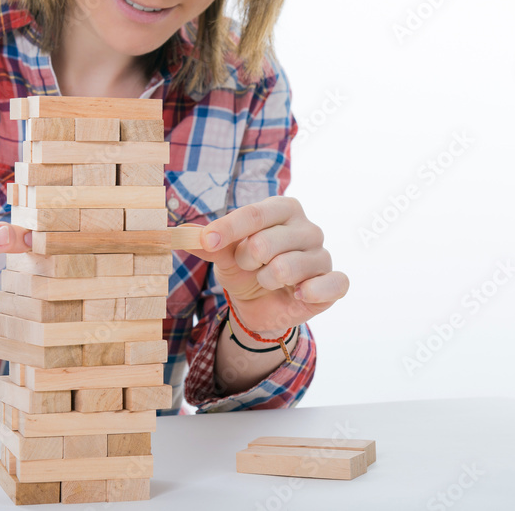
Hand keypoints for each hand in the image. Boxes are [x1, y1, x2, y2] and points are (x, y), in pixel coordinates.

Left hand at [184, 196, 348, 334]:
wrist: (260, 305)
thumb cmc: (245, 269)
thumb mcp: (223, 254)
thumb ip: (207, 242)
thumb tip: (180, 233)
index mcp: (283, 209)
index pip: (254, 214)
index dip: (227, 229)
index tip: (206, 242)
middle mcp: (308, 228)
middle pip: (266, 242)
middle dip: (247, 260)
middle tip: (249, 265)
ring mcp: (322, 255)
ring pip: (287, 268)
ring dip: (267, 280)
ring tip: (267, 280)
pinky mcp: (334, 283)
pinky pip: (331, 284)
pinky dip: (311, 291)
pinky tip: (298, 294)